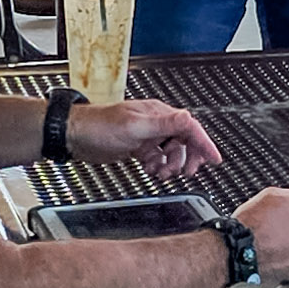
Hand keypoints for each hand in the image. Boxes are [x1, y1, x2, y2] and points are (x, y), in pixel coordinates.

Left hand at [67, 100, 222, 177]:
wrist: (73, 136)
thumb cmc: (98, 126)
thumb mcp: (134, 126)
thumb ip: (164, 124)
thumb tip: (189, 120)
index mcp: (158, 114)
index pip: (190, 127)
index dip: (205, 143)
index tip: (215, 159)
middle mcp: (155, 123)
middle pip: (184, 141)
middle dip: (187, 158)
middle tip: (185, 173)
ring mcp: (147, 136)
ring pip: (172, 152)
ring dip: (171, 165)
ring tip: (162, 174)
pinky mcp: (138, 147)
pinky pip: (158, 159)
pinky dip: (158, 167)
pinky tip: (151, 171)